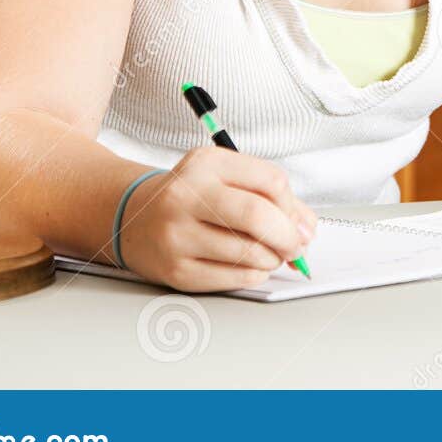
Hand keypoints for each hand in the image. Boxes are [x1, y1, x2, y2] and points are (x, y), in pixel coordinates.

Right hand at [117, 147, 318, 292]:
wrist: (134, 217)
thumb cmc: (192, 197)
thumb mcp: (228, 179)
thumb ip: (274, 197)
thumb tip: (307, 229)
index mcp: (207, 163)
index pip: (271, 181)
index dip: (293, 206)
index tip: (298, 222)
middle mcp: (187, 194)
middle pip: (258, 216)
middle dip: (288, 237)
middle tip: (295, 246)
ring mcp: (177, 233)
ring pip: (248, 252)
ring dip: (272, 259)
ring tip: (270, 255)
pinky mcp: (175, 268)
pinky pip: (232, 278)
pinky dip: (254, 275)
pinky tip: (250, 266)